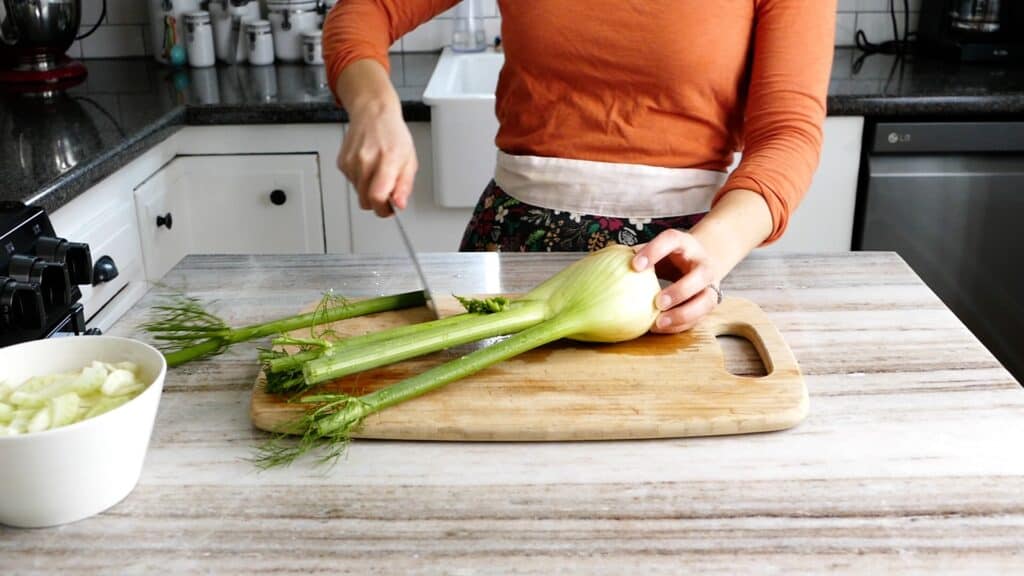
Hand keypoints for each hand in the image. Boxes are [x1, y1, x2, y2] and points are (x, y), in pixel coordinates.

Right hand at [338, 99, 417, 216]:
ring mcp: (351, 161)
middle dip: (377, 203)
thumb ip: (404, 185)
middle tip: (387, 194)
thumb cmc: (393, 134)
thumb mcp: (410, 159)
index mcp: (387, 159)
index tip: (389, 210)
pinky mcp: (342, 162)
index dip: (383, 210)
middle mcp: (366, 160)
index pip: (377, 197)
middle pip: (366, 200)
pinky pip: (352, 183)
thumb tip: (399, 204)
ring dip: (369, 190)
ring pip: (358, 193)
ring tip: (378, 172)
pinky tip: (368, 165)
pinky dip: (361, 180)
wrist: (373, 113)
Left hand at [630, 229, 720, 333]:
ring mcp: (710, 285)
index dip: (654, 250)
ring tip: (659, 323)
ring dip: (683, 314)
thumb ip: (638, 255)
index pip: (672, 240)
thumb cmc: (670, 255)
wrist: (699, 261)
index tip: (635, 265)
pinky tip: (659, 328)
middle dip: (680, 290)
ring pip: (706, 301)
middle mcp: (702, 263)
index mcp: (685, 243)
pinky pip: (698, 318)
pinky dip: (679, 325)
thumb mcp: (658, 249)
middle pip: (700, 275)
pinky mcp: (709, 303)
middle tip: (658, 302)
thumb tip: (607, 263)